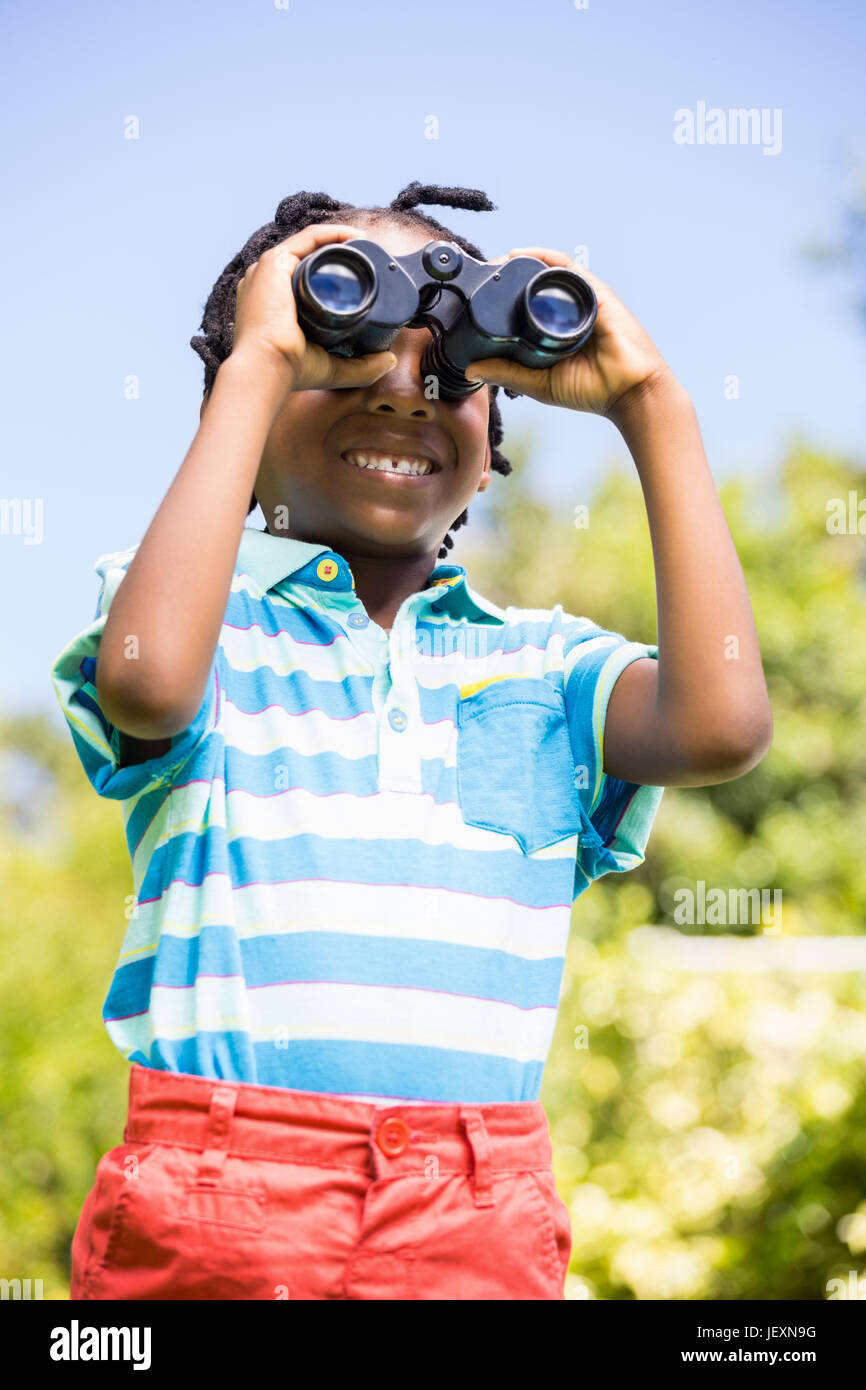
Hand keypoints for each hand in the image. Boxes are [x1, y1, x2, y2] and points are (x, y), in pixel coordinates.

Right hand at [231, 223, 397, 391]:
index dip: (334, 275)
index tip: (362, 278)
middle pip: (308, 260)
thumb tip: (389, 361)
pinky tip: (354, 237)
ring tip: (366, 245)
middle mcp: (268, 285)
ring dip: (339, 240)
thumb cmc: (289, 370)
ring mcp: (269, 271)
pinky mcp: (274, 261)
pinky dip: (333, 233)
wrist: (268, 365)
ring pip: (310, 245)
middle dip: (339, 255)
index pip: (304, 280)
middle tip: (368, 261)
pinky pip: (308, 237)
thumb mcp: (333, 368)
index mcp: (274, 306)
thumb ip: (362, 368)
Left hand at [464, 246, 673, 419]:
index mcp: (555, 329)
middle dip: (510, 274)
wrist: (629, 391)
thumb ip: (508, 374)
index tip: (480, 292)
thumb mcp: (539, 382)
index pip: (526, 304)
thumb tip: (472, 369)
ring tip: (498, 262)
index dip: (503, 295)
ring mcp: (582, 299)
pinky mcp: (595, 292)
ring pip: (548, 270)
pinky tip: (524, 255)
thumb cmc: (591, 390)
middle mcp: (568, 310)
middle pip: (535, 283)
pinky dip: (545, 257)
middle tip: (485, 273)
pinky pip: (567, 267)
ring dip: (523, 261)